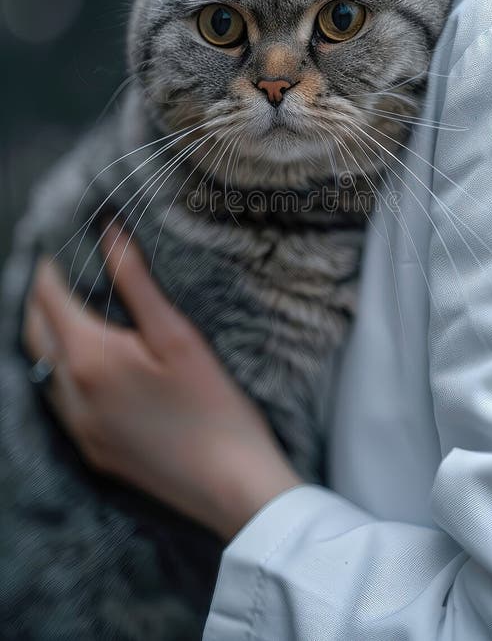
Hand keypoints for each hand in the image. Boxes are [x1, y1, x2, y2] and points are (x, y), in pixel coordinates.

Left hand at [24, 225, 300, 540]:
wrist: (230, 487)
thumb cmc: (214, 406)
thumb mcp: (178, 335)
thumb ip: (136, 281)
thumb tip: (108, 231)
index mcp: (90, 357)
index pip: (48, 297)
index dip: (50, 266)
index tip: (60, 243)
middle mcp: (70, 393)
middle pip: (34, 332)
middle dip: (39, 297)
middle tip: (61, 271)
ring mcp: (77, 427)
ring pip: (41, 368)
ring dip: (46, 334)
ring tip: (69, 309)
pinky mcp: (91, 449)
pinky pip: (57, 400)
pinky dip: (59, 370)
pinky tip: (85, 364)